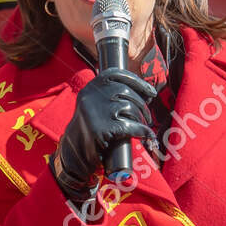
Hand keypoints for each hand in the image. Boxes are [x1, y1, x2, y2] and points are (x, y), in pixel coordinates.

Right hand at [53, 69, 158, 200]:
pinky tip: (147, 135)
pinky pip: (130, 126)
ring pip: (129, 107)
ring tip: (143, 126)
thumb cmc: (93, 126)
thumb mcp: (99, 104)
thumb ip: (116, 95)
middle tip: (147, 117)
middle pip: (126, 92)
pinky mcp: (102, 129)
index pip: (117, 74)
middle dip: (142, 105)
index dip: (137, 81)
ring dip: (141, 118)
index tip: (150, 92)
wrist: (75, 151)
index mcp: (91, 87)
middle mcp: (91, 95)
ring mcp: (96, 111)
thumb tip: (147, 93)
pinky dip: (142, 131)